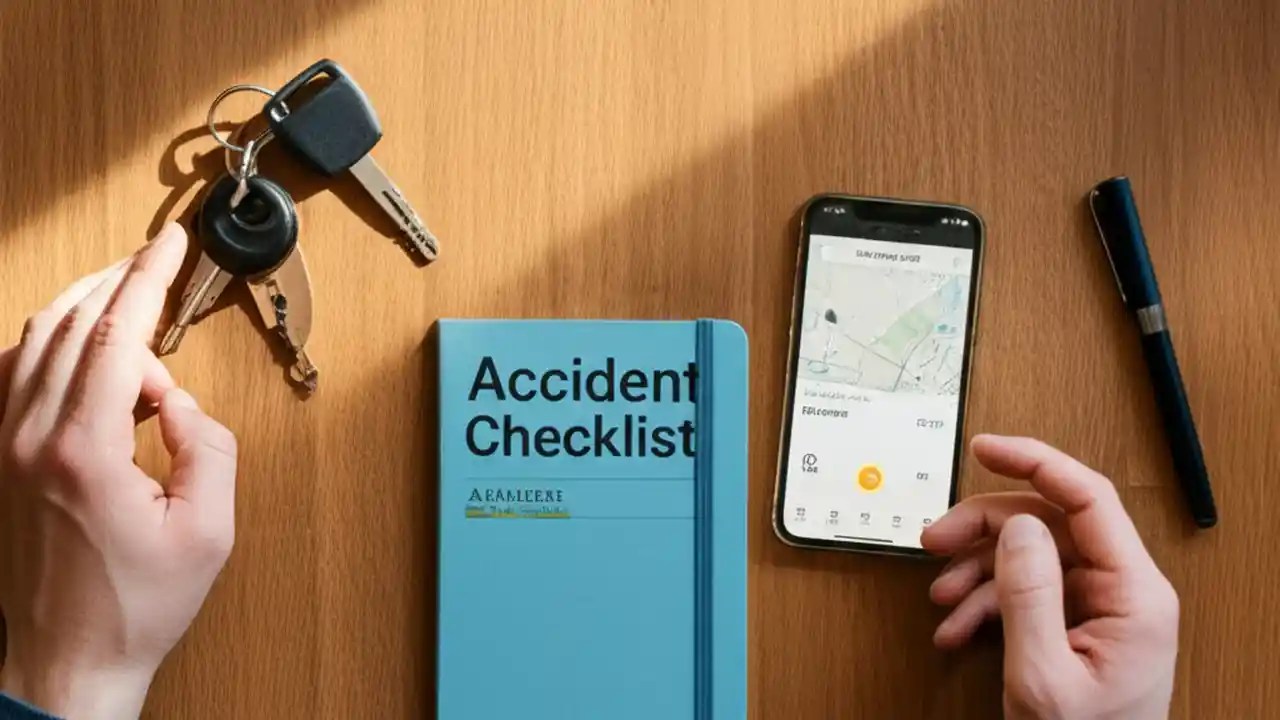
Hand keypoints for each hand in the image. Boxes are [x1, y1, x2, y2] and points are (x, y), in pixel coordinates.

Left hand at [0, 224, 236, 718]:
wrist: (67, 660)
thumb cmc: (135, 605)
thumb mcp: (208, 530)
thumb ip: (207, 446)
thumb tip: (178, 400)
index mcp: (83, 452)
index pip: (113, 336)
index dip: (146, 278)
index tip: (168, 241)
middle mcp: (30, 439)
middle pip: (67, 323)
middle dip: (117, 279)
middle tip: (156, 256)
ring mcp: (5, 447)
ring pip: (33, 340)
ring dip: (84, 307)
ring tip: (131, 298)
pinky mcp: (1, 459)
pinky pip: (16, 372)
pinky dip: (53, 343)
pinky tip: (86, 350)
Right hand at [921, 434, 1178, 719]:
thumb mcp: (1042, 675)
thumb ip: (1028, 594)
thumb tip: (1016, 524)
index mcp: (1135, 594)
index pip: (1087, 498)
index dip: (1034, 462)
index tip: (985, 448)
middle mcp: (1124, 591)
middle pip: (1047, 524)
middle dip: (983, 530)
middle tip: (934, 540)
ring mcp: (1102, 608)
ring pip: (1029, 556)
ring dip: (976, 572)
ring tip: (940, 597)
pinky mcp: (1080, 625)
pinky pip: (1027, 592)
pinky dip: (984, 604)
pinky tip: (957, 629)